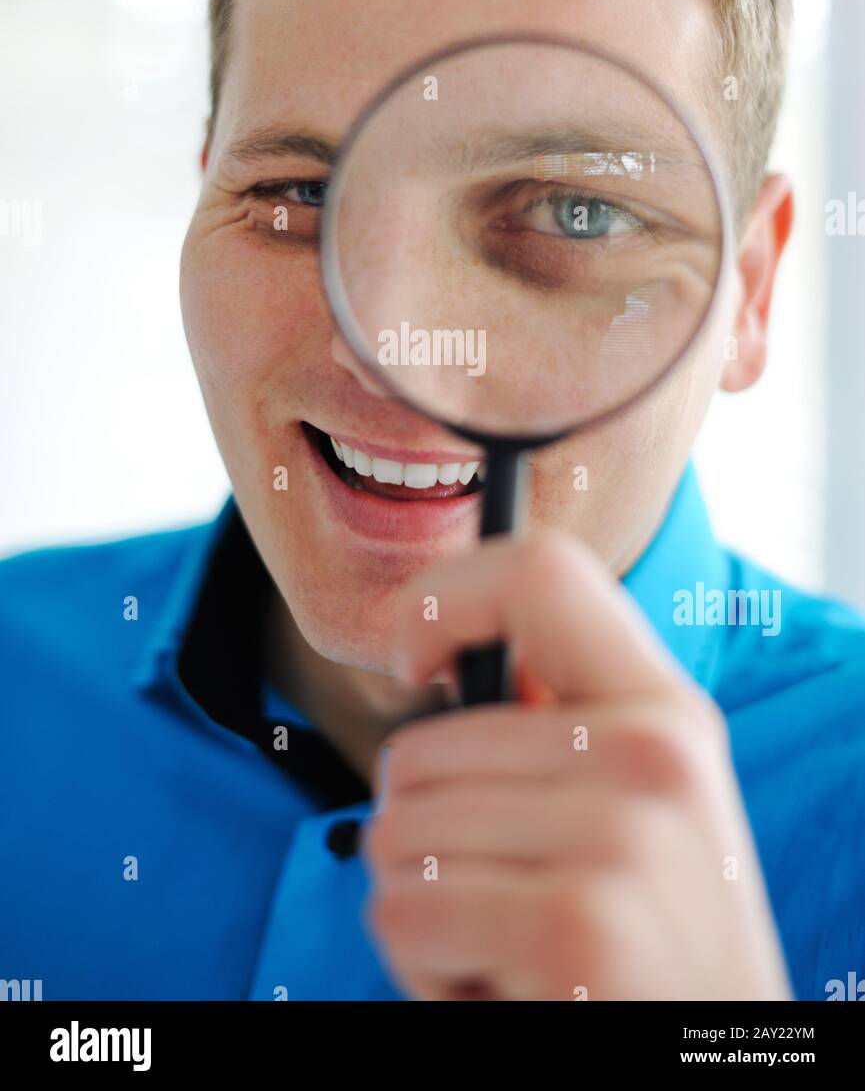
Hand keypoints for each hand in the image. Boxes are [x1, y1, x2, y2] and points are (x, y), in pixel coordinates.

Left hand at [362, 532, 791, 1000]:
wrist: (712, 1066)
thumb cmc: (653, 943)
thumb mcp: (646, 812)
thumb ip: (565, 727)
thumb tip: (451, 655)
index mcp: (668, 711)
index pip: (539, 571)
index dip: (441, 597)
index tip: (413, 663)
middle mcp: (652, 758)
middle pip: (417, 746)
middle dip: (422, 836)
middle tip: (504, 895)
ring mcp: (619, 840)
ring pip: (393, 831)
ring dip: (424, 907)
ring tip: (510, 941)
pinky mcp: (573, 926)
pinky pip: (402, 911)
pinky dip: (423, 967)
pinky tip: (502, 985)